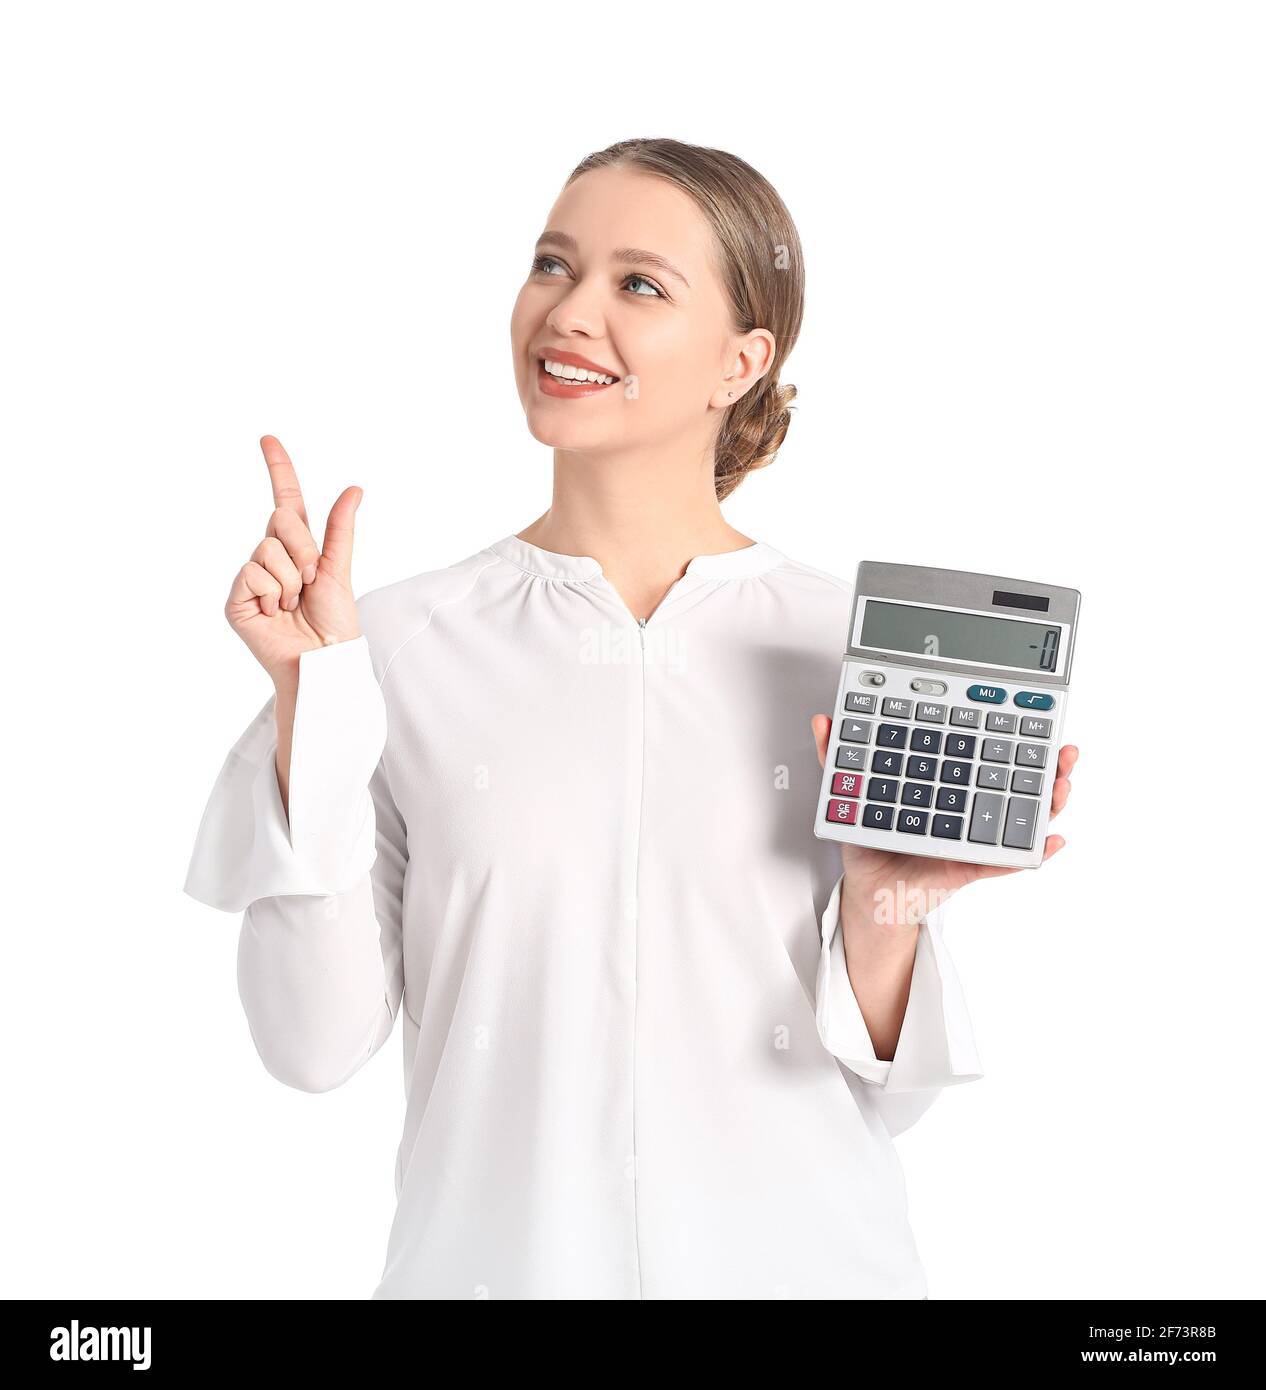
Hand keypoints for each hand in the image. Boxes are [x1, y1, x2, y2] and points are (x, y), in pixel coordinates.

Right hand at [225, 435, 362, 690]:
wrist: (322, 662)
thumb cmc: (334, 624)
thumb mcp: (340, 570)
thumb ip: (340, 529)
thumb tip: (354, 488)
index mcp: (298, 549)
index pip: (286, 501)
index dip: (278, 469)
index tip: (268, 438)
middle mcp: (271, 558)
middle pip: (281, 520)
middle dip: (305, 551)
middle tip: (310, 584)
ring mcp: (251, 578)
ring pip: (268, 549)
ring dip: (290, 580)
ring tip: (293, 605)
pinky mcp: (236, 601)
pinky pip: (252, 573)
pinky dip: (270, 594)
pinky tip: (273, 614)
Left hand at [811, 714, 1078, 929]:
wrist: (869, 890)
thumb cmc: (869, 841)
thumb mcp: (852, 796)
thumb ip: (837, 759)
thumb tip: (822, 722)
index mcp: (947, 786)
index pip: (986, 755)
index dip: (1013, 736)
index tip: (1034, 718)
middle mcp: (968, 809)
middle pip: (1017, 781)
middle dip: (1047, 764)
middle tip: (1063, 751)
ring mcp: (975, 838)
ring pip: (1022, 817)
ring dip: (1048, 800)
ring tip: (1061, 787)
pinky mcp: (973, 868)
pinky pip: (1008, 861)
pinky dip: (1034, 853)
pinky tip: (1052, 840)